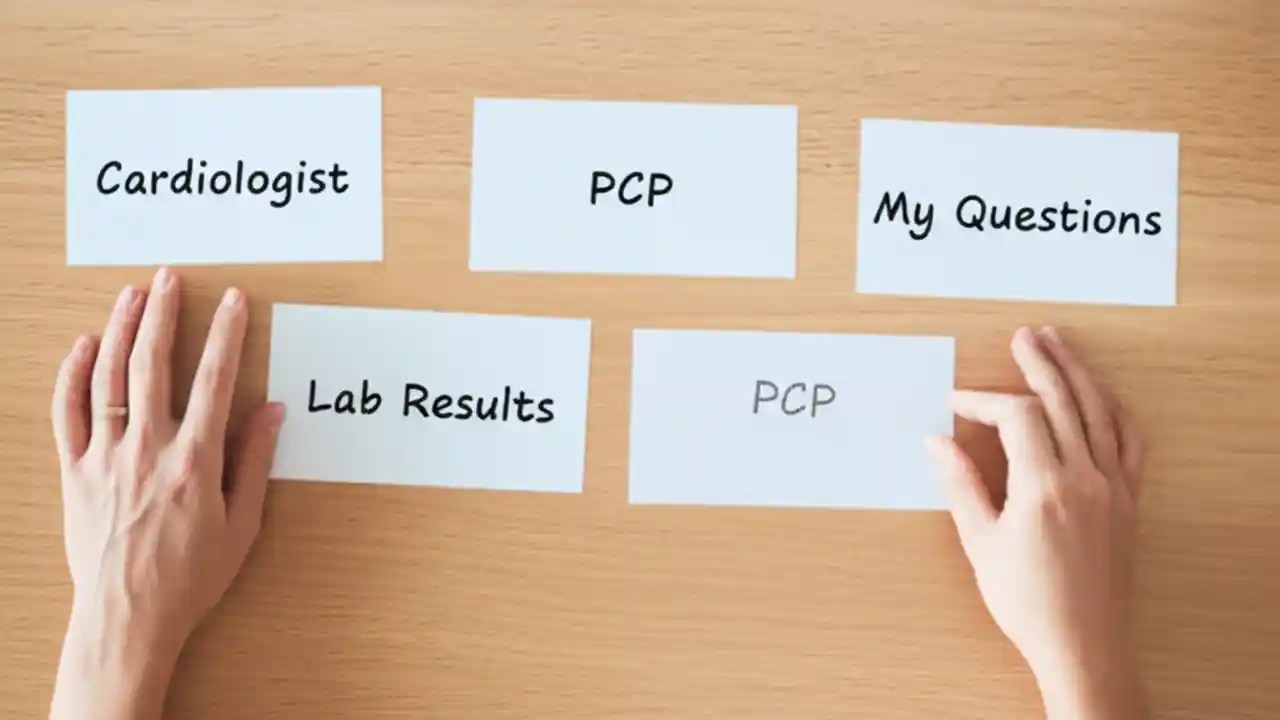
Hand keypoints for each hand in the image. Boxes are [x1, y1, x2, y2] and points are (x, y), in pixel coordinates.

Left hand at [49, 268, 283, 719]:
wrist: (128, 617)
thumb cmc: (191, 576)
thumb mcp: (242, 524)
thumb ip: (254, 462)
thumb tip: (271, 411)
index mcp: (194, 461)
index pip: (214, 381)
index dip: (226, 335)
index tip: (235, 302)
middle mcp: (146, 449)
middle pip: (153, 365)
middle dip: (164, 315)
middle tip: (171, 279)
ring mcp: (105, 457)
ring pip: (109, 378)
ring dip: (121, 330)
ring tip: (132, 295)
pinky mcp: (74, 472)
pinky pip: (68, 412)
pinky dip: (73, 375)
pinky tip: (85, 345)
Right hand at [928, 326, 1146, 719]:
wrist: (1083, 644)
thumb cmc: (1026, 601)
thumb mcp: (980, 543)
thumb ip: (961, 485)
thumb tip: (936, 441)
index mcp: (1043, 487)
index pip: (1017, 417)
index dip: (985, 399)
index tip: (957, 402)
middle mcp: (1085, 478)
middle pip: (1064, 400)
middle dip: (1039, 363)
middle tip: (1022, 335)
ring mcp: (1113, 487)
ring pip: (1099, 412)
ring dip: (1078, 373)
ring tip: (1059, 344)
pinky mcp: (1129, 500)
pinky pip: (1129, 441)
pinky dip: (1115, 410)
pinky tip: (1101, 395)